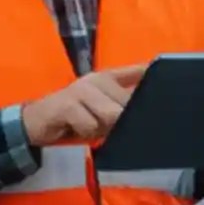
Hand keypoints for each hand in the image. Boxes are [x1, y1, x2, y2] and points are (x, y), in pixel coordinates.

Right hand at [20, 65, 146, 145]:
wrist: (36, 122)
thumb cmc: (75, 118)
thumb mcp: (102, 112)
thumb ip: (121, 106)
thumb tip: (149, 109)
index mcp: (108, 77)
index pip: (138, 72)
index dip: (153, 74)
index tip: (167, 79)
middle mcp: (96, 79)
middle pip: (127, 103)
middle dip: (122, 120)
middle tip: (104, 124)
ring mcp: (82, 89)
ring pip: (111, 115)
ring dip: (101, 128)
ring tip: (89, 126)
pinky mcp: (68, 104)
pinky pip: (90, 125)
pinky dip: (85, 132)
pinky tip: (75, 127)